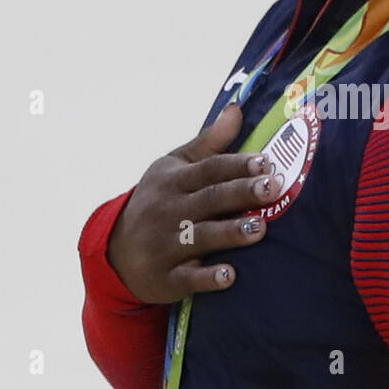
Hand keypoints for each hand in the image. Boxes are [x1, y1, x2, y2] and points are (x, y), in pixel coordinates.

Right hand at [106, 102, 282, 303]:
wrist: (116, 253)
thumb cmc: (158, 202)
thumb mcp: (174, 169)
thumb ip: (208, 143)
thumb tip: (237, 110)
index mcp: (173, 181)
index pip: (208, 169)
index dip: (236, 165)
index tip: (265, 162)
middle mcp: (168, 211)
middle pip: (209, 200)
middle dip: (240, 193)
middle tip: (272, 188)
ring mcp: (165, 246)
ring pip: (201, 238)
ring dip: (230, 233)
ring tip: (260, 229)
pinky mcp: (165, 278)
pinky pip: (188, 278)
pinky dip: (207, 278)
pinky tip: (230, 276)